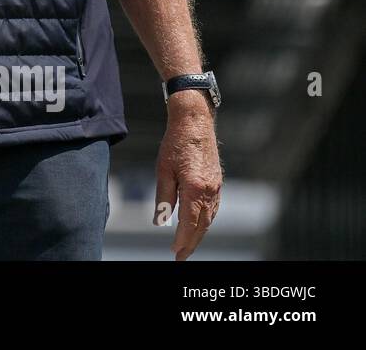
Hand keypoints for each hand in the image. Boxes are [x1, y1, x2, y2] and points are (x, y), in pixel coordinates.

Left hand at [155, 90, 222, 259]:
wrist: (195, 121)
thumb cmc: (175, 143)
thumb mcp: (162, 170)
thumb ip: (163, 197)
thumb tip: (160, 221)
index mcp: (195, 187)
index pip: (189, 223)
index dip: (182, 240)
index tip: (175, 253)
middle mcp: (210, 190)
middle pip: (202, 225)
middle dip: (191, 243)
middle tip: (181, 257)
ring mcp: (217, 187)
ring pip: (209, 218)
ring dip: (199, 234)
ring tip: (187, 245)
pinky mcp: (218, 182)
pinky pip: (213, 208)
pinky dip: (206, 221)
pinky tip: (198, 226)